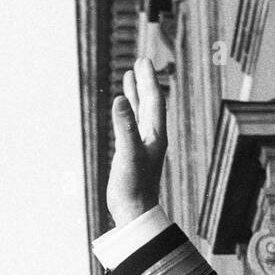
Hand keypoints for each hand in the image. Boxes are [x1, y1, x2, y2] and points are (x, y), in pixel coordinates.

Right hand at [105, 57, 167, 226]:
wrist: (134, 213)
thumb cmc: (133, 187)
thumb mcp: (128, 153)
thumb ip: (124, 126)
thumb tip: (120, 99)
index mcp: (155, 136)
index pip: (153, 101)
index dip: (148, 80)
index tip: (143, 62)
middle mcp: (151, 138)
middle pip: (149, 103)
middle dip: (144, 82)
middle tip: (140, 62)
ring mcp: (141, 146)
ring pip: (140, 113)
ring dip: (135, 95)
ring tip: (130, 77)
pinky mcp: (131, 154)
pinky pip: (130, 126)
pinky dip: (127, 113)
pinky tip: (122, 109)